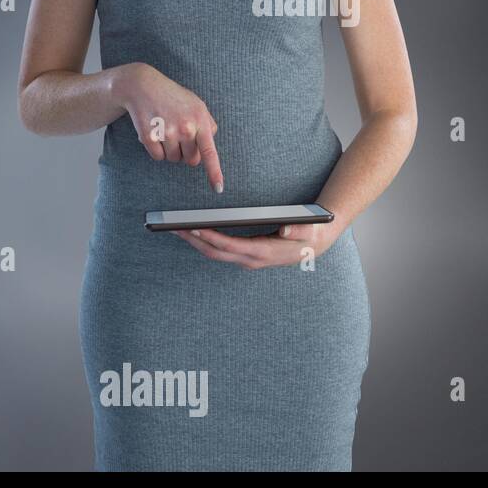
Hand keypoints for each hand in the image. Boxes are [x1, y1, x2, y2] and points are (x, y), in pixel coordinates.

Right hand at [117, 63, 223, 192]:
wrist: (144, 86)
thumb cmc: (172, 96)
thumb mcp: (197, 104)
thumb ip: (208, 123)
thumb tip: (211, 143)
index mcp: (200, 121)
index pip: (209, 152)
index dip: (214, 172)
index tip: (218, 188)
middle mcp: (185, 128)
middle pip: (190, 160)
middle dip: (186, 153)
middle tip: (179, 136)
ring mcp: (166, 133)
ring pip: (173, 159)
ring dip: (170, 150)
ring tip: (165, 130)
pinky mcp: (149, 137)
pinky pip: (158, 157)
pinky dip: (157, 150)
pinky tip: (155, 134)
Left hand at [171, 219, 342, 269]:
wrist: (313, 247)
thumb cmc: (309, 235)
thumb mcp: (309, 230)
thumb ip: (299, 229)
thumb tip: (288, 230)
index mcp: (262, 252)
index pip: (229, 246)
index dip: (210, 237)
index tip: (194, 228)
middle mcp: (251, 259)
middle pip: (215, 252)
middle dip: (194, 240)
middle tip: (173, 227)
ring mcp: (246, 260)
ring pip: (214, 254)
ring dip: (195, 242)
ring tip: (176, 229)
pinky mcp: (244, 257)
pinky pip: (219, 252)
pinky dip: (204, 242)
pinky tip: (193, 233)